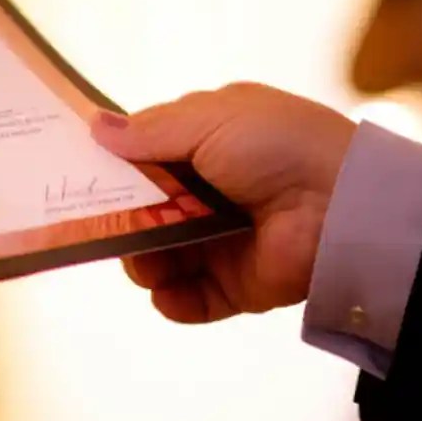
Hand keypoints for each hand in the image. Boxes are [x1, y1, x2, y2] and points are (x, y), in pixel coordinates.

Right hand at [91, 83, 354, 320]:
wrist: (343, 203)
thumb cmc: (276, 145)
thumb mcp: (208, 119)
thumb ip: (149, 131)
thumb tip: (94, 126)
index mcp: (207, 142)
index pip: (145, 159)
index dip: (113, 169)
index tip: (78, 178)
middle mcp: (210, 192)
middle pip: (143, 213)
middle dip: (121, 221)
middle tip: (105, 226)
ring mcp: (220, 241)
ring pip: (157, 259)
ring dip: (142, 262)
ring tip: (147, 260)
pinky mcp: (235, 285)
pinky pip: (190, 300)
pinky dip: (173, 300)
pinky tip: (167, 291)